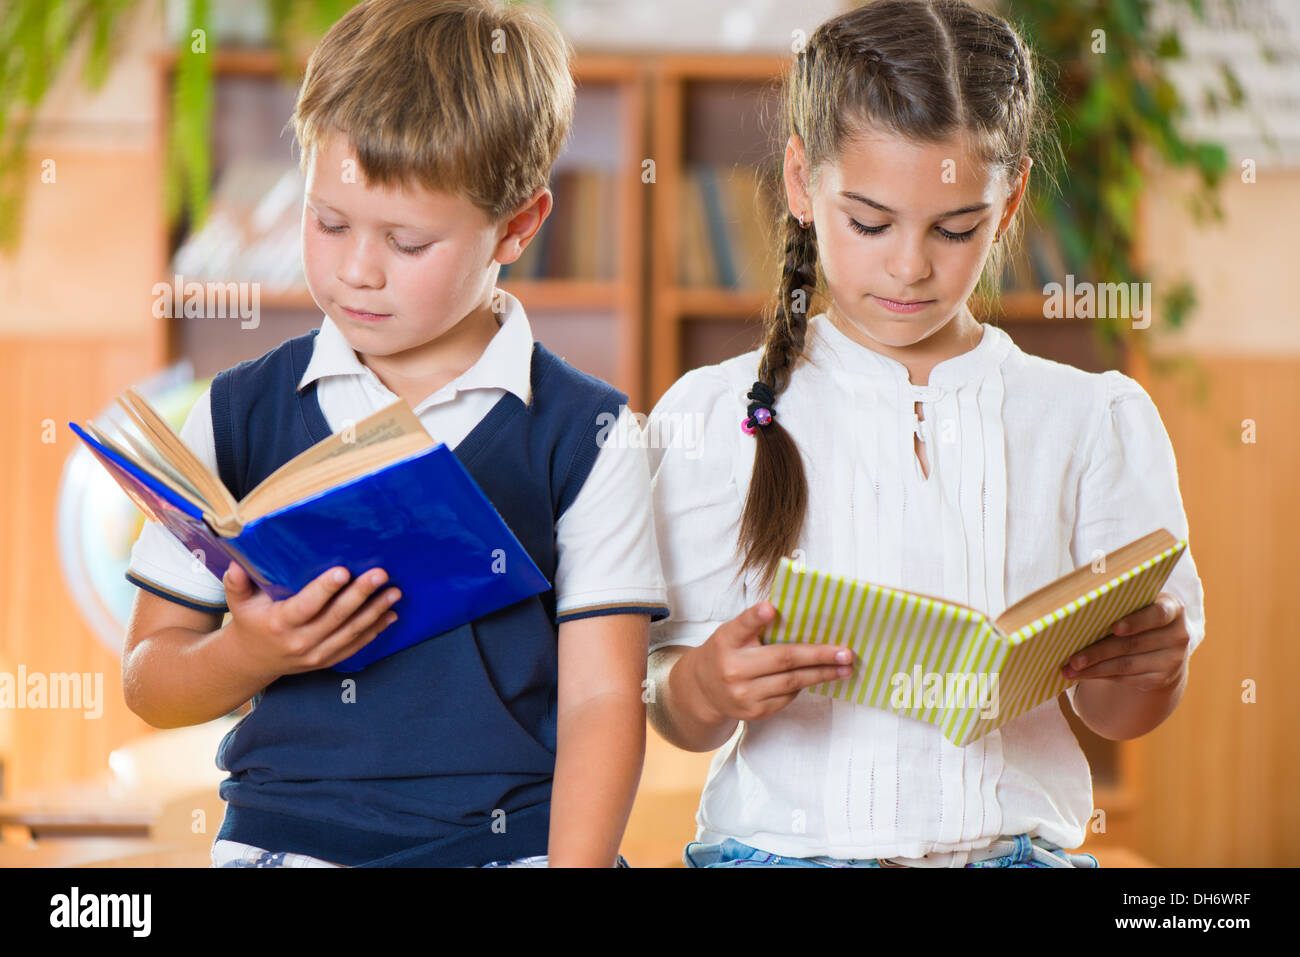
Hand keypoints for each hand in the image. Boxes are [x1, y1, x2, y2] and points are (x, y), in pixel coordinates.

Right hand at [222, 562, 401, 680]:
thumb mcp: (239, 603)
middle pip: (336, 618)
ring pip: (351, 632)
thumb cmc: (251, 622)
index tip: (344, 571)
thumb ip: (236, 584)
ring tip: (394, 592)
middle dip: (361, 595)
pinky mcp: (328, 661)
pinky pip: (356, 645)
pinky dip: (375, 630)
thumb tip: (236, 566)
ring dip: (376, 612)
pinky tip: (391, 614)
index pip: (306, 606)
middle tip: (380, 575)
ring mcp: (317, 655)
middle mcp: (301, 642)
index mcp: (280, 624)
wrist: (253, 661)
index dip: (325, 589)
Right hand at [682, 601, 853, 722]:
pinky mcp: (754, 712)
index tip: (771, 608)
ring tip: (844, 668)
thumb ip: (754, 627)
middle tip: (845, 652)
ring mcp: (743, 694)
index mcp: (726, 641)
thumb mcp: (731, 634)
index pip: (741, 626)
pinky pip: (787, 697)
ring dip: (822, 674)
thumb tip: (799, 619)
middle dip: (818, 655)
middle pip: (782, 659)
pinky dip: (804, 685)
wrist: (702, 690)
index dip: (756, 617)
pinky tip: (818, 677)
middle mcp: (732, 668)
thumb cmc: (726, 653)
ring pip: (791, 682)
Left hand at [1060, 592, 1188, 691]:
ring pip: (1126, 665)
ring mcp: (1172, 660)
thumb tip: (1077, 607)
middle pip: (1132, 644)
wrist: (1163, 645)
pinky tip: (1082, 674)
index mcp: (1173, 608)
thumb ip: (1119, 603)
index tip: (1114, 628)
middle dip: (1099, 651)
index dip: (1136, 622)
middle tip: (1073, 658)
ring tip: (1069, 669)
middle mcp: (1177, 635)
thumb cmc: (1138, 615)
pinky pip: (1126, 678)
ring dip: (1094, 668)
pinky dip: (1101, 675)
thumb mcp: (1138, 604)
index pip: (1158, 614)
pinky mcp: (1161, 679)